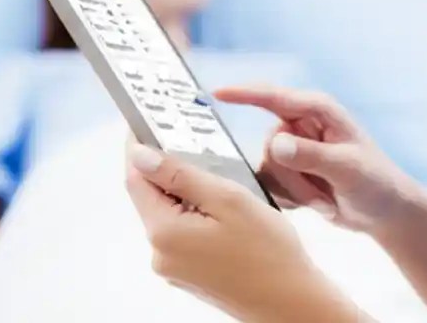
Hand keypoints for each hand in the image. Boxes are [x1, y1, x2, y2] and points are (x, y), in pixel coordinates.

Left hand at [124, 142, 356, 322]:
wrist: (290, 302)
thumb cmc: (268, 251)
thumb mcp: (229, 199)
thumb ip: (181, 175)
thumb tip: (141, 155)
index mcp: (165, 232)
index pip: (136, 179)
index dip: (138, 148)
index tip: (144, 124)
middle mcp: (160, 253)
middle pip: (152, 197)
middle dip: (169, 170)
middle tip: (196, 144)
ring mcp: (173, 267)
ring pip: (170, 215)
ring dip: (188, 193)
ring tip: (224, 181)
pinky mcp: (189, 274)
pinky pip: (184, 233)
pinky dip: (198, 215)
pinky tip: (228, 212)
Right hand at [214, 85, 422, 236]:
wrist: (384, 212)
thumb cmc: (375, 182)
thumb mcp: (346, 168)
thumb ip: (311, 156)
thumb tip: (274, 144)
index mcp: (319, 111)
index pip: (275, 98)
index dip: (244, 94)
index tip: (216, 94)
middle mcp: (302, 126)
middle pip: (269, 147)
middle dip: (294, 178)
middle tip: (323, 195)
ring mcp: (294, 150)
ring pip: (268, 171)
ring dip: (296, 191)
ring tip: (326, 199)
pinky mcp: (289, 173)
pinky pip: (271, 185)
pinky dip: (292, 199)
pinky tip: (316, 203)